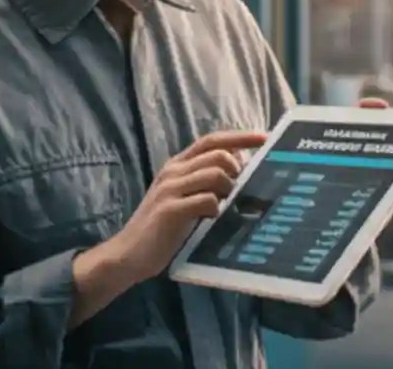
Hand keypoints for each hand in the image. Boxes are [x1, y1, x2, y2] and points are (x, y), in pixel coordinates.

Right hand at [110, 130, 268, 283]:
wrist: (128, 254)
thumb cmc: (162, 228)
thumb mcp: (183, 197)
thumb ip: (204, 182)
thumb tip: (239, 170)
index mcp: (177, 165)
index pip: (211, 140)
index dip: (238, 137)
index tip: (264, 137)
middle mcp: (173, 171)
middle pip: (218, 154)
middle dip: (235, 170)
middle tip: (234, 192)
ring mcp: (170, 189)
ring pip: (215, 174)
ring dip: (227, 191)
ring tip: (221, 207)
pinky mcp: (170, 210)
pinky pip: (207, 200)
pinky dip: (215, 209)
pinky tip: (209, 220)